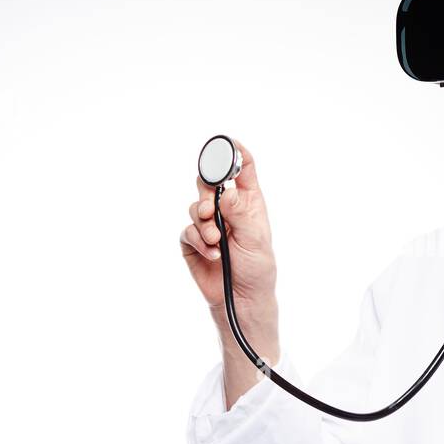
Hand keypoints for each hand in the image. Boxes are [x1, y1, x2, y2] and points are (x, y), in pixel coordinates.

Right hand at [181, 138, 277, 312]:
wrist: (241, 299)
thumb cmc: (256, 269)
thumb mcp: (255, 239)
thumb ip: (239, 213)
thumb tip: (225, 191)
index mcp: (248, 202)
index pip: (242, 169)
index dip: (234, 153)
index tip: (226, 143)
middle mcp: (227, 209)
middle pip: (209, 183)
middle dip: (206, 193)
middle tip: (210, 208)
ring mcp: (209, 225)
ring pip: (194, 207)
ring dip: (203, 223)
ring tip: (216, 240)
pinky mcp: (193, 242)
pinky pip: (187, 231)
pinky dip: (198, 241)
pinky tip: (213, 254)